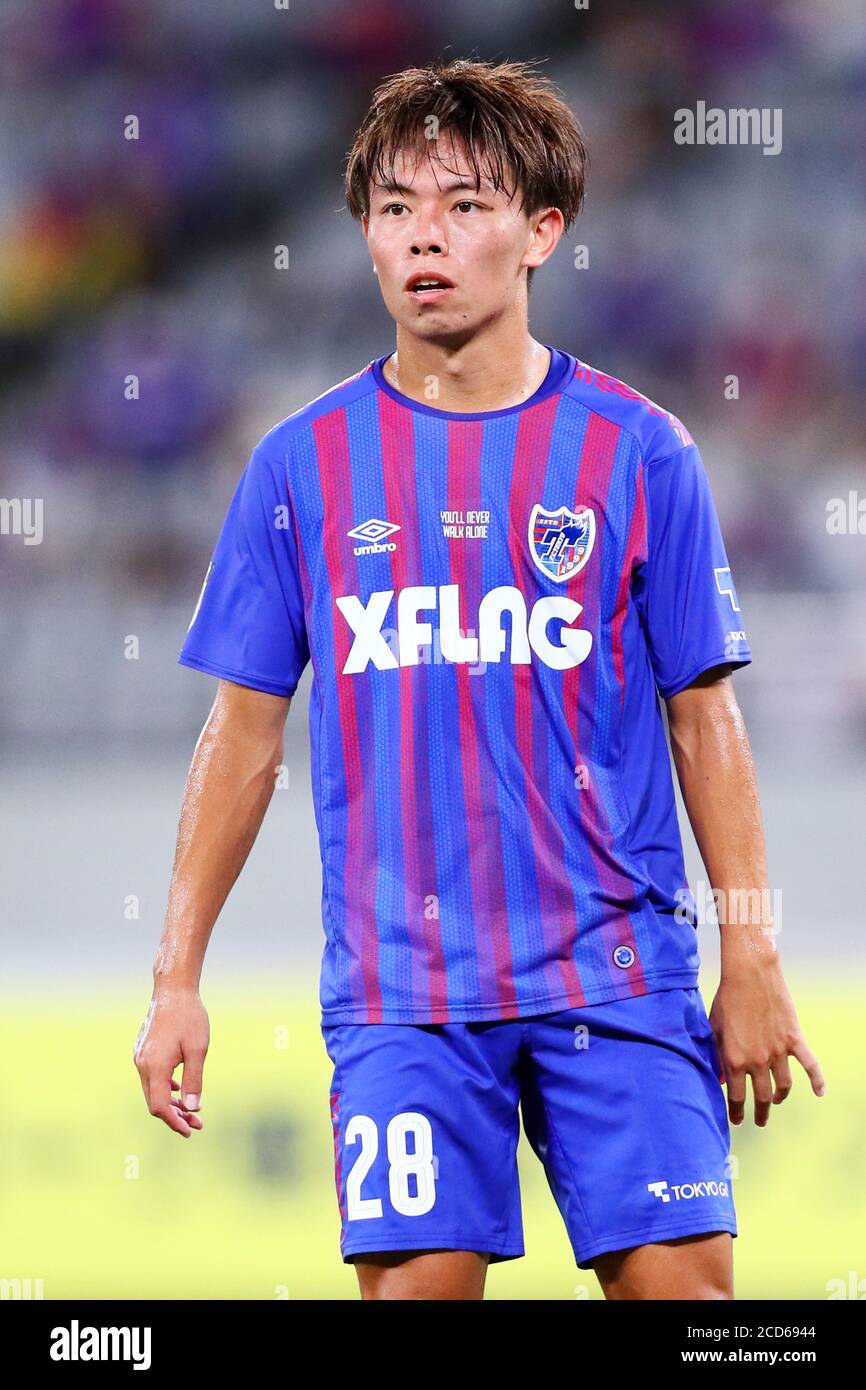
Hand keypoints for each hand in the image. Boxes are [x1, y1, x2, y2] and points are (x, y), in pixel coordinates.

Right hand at [133, 985, 209, 1136]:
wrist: (173, 990)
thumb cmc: (189, 1017)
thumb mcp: (198, 1050)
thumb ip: (194, 1080)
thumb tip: (192, 1109)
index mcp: (154, 1066)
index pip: (160, 1107)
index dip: (175, 1122)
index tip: (190, 1130)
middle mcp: (142, 1064)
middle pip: (155, 1102)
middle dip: (175, 1116)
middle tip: (197, 1124)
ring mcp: (140, 1057)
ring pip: (153, 1090)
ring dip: (171, 1103)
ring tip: (192, 1110)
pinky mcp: (142, 1050)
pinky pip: (151, 1077)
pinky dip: (165, 1087)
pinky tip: (180, 1089)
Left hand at [709, 958, 824, 1126]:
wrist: (749, 974)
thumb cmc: (726, 999)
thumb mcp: (714, 1029)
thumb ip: (717, 1057)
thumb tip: (721, 1079)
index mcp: (734, 1059)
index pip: (737, 1097)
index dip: (737, 1112)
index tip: (737, 1120)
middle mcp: (757, 1060)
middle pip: (761, 1097)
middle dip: (760, 1112)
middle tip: (759, 1120)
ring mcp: (778, 1051)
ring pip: (783, 1085)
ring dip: (780, 1097)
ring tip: (775, 1101)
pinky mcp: (794, 1039)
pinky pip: (810, 1065)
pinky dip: (817, 1080)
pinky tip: (820, 1093)